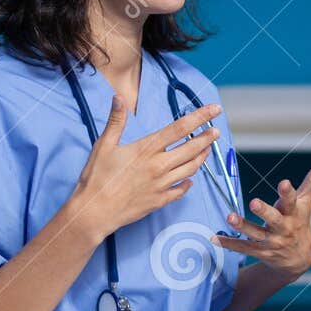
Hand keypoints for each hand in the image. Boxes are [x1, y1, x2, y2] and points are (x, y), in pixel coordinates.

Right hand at [66, 96, 221, 236]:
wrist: (94, 212)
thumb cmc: (96, 179)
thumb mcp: (103, 145)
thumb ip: (116, 121)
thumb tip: (119, 98)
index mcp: (147, 149)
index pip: (180, 128)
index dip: (200, 117)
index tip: (214, 109)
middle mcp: (158, 166)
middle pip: (192, 149)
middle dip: (207, 138)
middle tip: (216, 131)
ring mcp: (161, 185)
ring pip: (190, 169)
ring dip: (202, 158)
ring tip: (207, 149)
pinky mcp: (159, 201)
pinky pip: (180, 191)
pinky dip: (188, 184)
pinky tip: (190, 180)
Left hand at [212, 161, 310, 282]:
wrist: (299, 260)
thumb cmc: (301, 223)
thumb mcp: (307, 203)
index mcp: (294, 214)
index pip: (292, 201)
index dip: (288, 192)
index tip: (284, 183)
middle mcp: (283, 228)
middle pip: (274, 219)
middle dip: (265, 211)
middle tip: (254, 202)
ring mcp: (271, 241)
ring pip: (255, 234)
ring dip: (242, 226)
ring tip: (230, 217)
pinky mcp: (259, 251)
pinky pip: (242, 247)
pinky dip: (228, 243)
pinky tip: (214, 237)